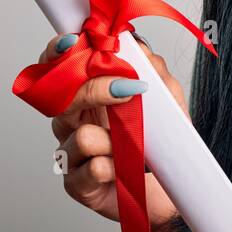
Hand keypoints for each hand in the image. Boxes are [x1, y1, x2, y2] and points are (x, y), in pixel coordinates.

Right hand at [38, 31, 192, 231]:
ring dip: (109, 138)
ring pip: (76, 136)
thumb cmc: (163, 142)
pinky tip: (118, 169)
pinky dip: (105, 168)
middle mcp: (75, 121)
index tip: (71, 42)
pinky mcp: (78, 185)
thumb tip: (133, 43)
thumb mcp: (168, 98)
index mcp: (89, 94)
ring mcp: (73, 153)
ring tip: (131, 145)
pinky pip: (83, 171)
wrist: (174, 189)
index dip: (57, 53)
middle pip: (59, 98)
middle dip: (93, 90)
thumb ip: (151, 67)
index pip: (59, 67)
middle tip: (126, 91)